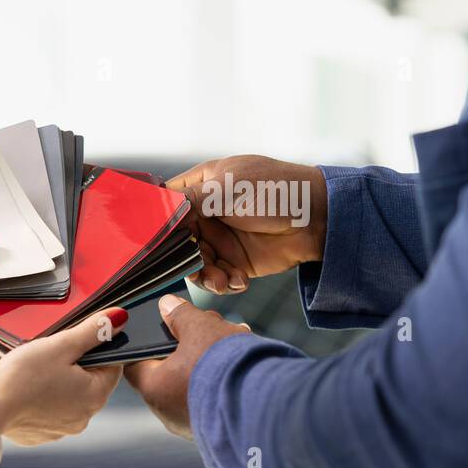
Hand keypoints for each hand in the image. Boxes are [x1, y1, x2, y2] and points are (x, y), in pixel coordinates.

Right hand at [0, 308, 127, 445]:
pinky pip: (50, 410)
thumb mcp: (61, 345)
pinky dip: (42, 399)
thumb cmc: (23, 376)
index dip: (96, 348)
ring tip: (36, 371)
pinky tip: (27, 389)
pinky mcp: (42, 435)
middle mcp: (85, 417)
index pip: (112, 365)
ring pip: (70, 396)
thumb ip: (92, 331)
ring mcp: (63, 429)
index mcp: (96, 396)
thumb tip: (119, 318)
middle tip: (51, 354)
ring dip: (59, 382)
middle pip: (91, 381)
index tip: (75, 341)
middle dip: (75, 365)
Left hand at [124, 295, 249, 438]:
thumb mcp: (202, 329)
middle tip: (208, 328)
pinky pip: (212, 398)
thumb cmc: (225, 367)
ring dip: (209, 362)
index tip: (164, 327)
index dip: (148, 341)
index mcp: (154, 389)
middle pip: (169, 371)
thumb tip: (166, 304)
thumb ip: (181, 315)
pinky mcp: (216, 430)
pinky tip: (241, 364)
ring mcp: (192, 425)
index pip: (136, 361)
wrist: (266, 407)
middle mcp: (167, 413)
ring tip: (233, 342)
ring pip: (194, 384)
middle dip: (189, 346)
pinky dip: (222, 379)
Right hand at [168, 155, 327, 294]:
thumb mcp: (228, 188)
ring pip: (194, 263)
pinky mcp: (236, 262)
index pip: (165, 202)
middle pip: (176, 240)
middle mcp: (207, 213)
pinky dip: (223, 283)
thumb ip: (189, 200)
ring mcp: (221, 239)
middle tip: (194, 264)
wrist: (318, 220)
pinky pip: (217, 277)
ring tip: (221, 279)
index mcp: (202, 185)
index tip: (149, 238)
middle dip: (181, 256)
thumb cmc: (276, 190)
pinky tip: (238, 281)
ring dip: (203, 275)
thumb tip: (156, 211)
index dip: (155, 220)